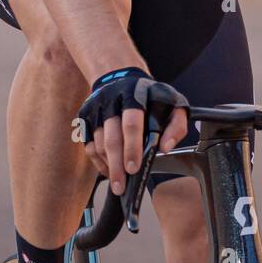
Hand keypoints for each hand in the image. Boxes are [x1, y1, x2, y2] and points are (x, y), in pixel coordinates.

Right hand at [79, 69, 187, 196]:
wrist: (119, 76)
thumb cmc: (150, 96)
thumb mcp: (173, 103)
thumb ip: (176, 126)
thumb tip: (165, 148)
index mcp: (135, 95)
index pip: (131, 123)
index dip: (132, 147)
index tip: (133, 168)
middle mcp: (111, 100)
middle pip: (111, 138)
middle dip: (117, 165)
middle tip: (122, 186)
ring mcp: (96, 109)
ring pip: (98, 143)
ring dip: (108, 165)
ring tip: (118, 182)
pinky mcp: (85, 117)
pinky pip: (88, 144)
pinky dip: (98, 161)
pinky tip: (109, 170)